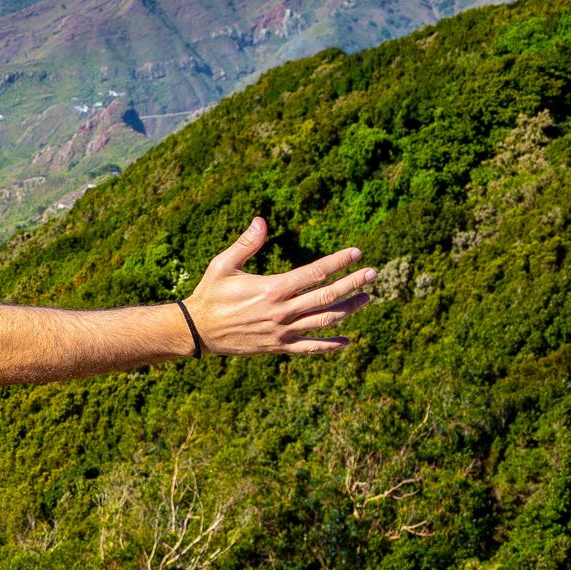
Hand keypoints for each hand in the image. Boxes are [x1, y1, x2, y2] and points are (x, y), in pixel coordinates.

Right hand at [182, 217, 372, 356]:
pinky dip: (330, 345)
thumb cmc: (209, 294)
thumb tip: (261, 221)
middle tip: (373, 274)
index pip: (314, 273)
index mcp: (271, 288)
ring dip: (349, 309)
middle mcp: (281, 311)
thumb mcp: (222, 265)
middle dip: (353, 284)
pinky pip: (311, 348)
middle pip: (327, 296)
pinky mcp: (278, 347)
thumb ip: (245, 244)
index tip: (357, 253)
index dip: (338, 262)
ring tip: (366, 299)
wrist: (197, 331)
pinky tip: (346, 340)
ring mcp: (282, 332)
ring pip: (325, 321)